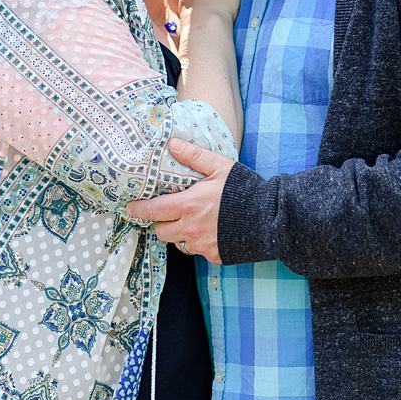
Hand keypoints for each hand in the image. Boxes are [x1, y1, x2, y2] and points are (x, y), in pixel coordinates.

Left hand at [127, 138, 235, 263]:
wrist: (270, 217)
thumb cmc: (244, 190)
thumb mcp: (220, 167)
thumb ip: (194, 157)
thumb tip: (173, 144)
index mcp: (188, 206)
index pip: (152, 210)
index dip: (138, 209)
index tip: (130, 207)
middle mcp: (190, 228)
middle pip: (161, 231)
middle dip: (162, 222)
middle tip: (171, 212)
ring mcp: (201, 245)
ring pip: (178, 242)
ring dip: (180, 233)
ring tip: (194, 221)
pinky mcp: (213, 255)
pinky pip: (197, 250)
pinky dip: (199, 242)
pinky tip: (212, 231)